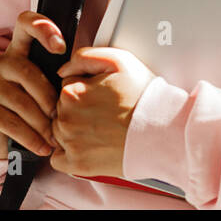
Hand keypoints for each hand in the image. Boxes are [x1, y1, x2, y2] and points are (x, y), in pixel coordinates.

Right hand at [0, 11, 64, 160]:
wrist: (2, 133)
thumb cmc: (35, 103)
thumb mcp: (48, 84)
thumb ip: (63, 74)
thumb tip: (90, 77)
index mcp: (19, 48)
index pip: (25, 24)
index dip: (43, 28)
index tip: (61, 47)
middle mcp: (0, 62)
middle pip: (27, 72)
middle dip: (49, 97)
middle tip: (63, 115)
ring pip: (21, 101)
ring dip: (43, 123)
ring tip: (56, 136)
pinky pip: (10, 123)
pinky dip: (31, 137)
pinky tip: (42, 146)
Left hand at [49, 47, 155, 178]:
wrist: (162, 131)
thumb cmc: (144, 96)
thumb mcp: (119, 60)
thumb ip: (84, 57)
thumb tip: (63, 69)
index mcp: (72, 93)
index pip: (68, 85)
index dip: (88, 87)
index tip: (104, 93)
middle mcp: (66, 118)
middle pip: (62, 108)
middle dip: (80, 108)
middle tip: (107, 110)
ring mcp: (70, 143)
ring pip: (60, 131)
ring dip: (75, 128)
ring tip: (103, 127)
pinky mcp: (77, 163)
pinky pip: (58, 158)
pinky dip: (69, 152)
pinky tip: (89, 145)